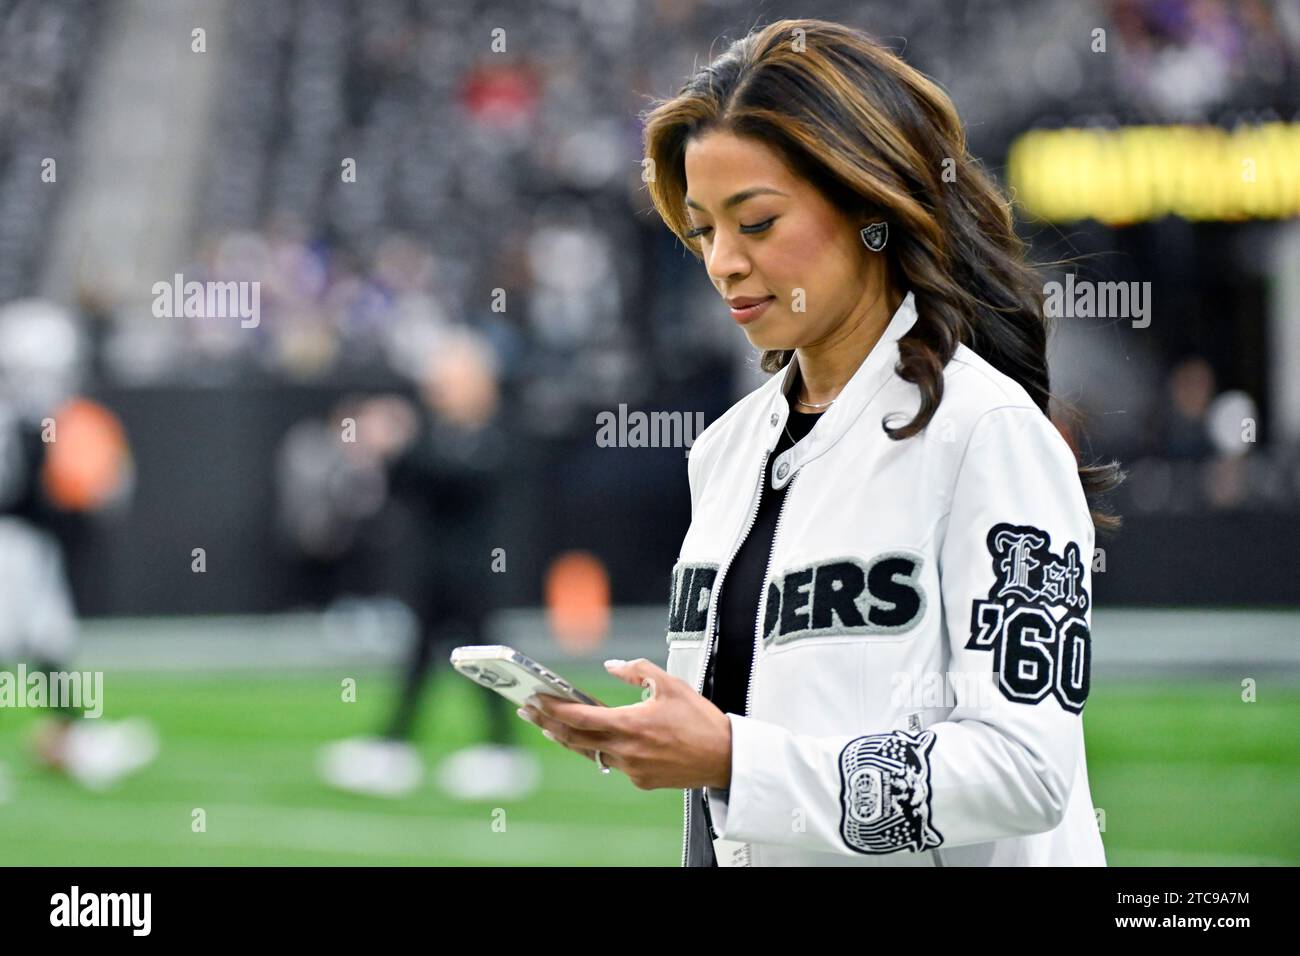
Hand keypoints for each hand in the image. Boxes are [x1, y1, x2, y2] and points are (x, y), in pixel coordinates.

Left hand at [518, 658, 732, 790]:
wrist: (725, 758)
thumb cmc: (701, 721)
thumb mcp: (671, 684)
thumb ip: (637, 670)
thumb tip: (612, 665)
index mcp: (631, 724)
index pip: (580, 716)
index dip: (554, 708)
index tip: (536, 699)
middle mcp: (626, 750)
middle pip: (575, 738)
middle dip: (547, 723)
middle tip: (528, 712)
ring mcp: (632, 769)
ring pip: (590, 752)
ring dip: (568, 739)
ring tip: (550, 726)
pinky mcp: (640, 780)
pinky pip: (613, 763)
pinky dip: (601, 749)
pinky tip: (594, 740)